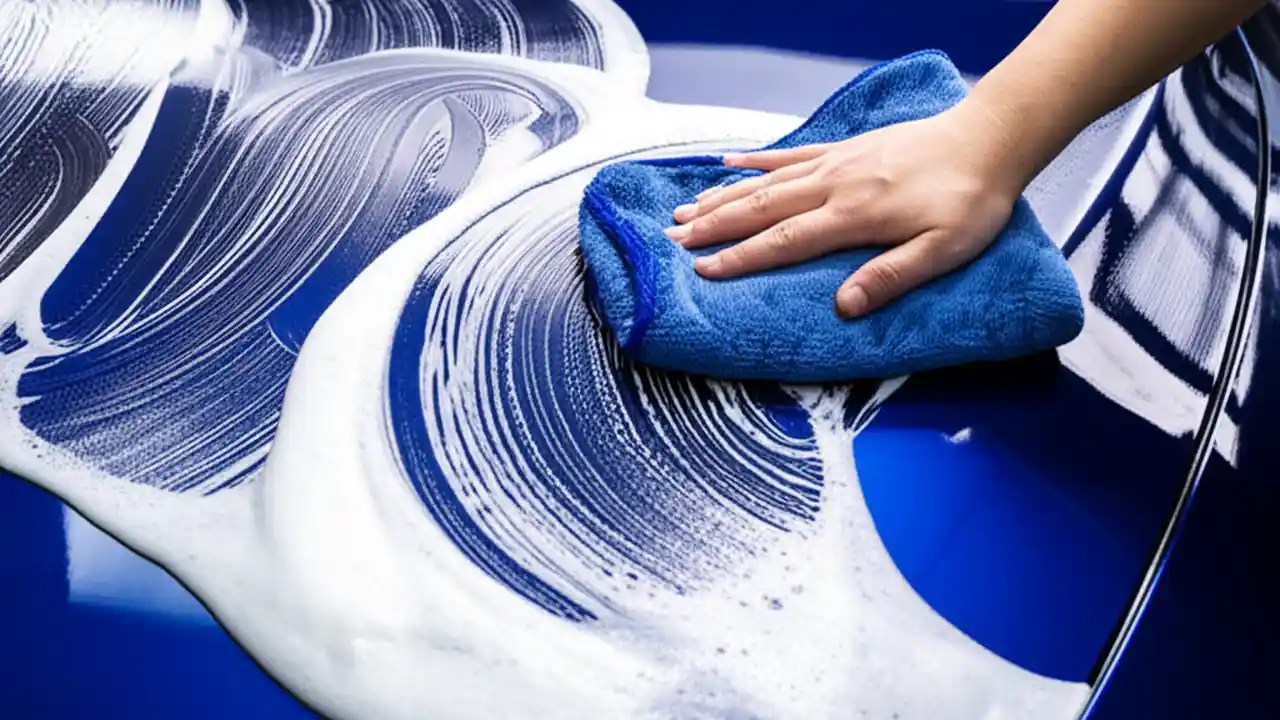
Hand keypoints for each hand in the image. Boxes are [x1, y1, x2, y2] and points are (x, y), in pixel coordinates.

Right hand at [663, 103, 1023, 317]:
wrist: (989, 140)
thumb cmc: (971, 201)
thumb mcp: (943, 251)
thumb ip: (891, 277)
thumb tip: (842, 307)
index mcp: (853, 216)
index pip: (783, 241)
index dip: (739, 257)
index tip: (702, 270)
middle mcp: (834, 186)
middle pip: (761, 208)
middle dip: (714, 226)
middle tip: (672, 240)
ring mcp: (836, 163)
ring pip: (767, 182)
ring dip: (723, 197)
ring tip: (685, 210)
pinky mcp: (845, 148)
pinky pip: (790, 154)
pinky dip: (757, 160)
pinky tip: (729, 164)